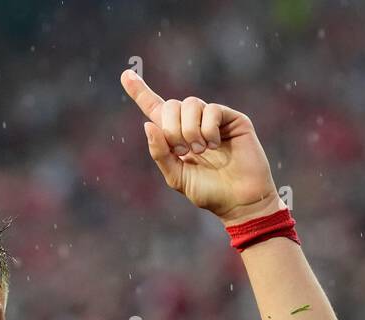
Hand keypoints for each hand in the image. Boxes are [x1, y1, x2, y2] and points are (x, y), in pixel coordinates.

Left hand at [120, 69, 280, 222]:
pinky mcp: (232, 118)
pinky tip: (215, 145)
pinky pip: (212, 110)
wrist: (239, 200)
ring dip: (190, 130)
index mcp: (176, 137)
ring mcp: (213, 119)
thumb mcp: (176, 176)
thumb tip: (148, 125)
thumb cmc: (209, 192)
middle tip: (183, 151)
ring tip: (201, 150)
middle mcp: (193, 123)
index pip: (155, 109)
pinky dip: (208, 129)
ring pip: (191, 104)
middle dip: (172, 129)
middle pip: (171, 105)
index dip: (140, 92)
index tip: (125, 74)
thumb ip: (160, 153)